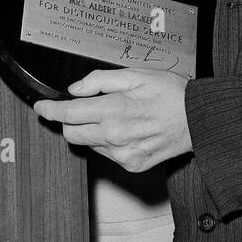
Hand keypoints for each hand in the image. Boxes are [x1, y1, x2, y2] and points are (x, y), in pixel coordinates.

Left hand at [33, 68, 191, 172]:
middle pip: (72, 133)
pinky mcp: (132, 165)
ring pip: (89, 144)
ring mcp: (123, 154)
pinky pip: (106, 154)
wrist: (198, 120)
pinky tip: (126, 130)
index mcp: (114, 111)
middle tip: (82, 108)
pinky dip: (108, 142)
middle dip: (69, 120)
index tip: (42, 107)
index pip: (68, 114)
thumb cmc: (171, 94)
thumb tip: (76, 89)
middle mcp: (115, 136)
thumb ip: (100, 80)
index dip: (50, 110)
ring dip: (92, 131)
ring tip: (116, 116)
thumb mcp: (136, 75)